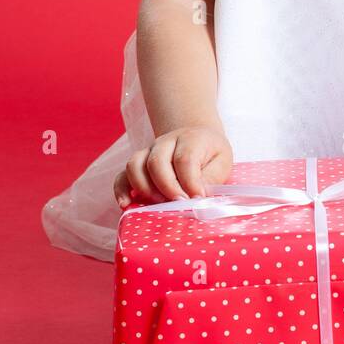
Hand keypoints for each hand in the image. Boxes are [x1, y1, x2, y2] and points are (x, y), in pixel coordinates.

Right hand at [114, 125, 233, 208]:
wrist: (196, 139)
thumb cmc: (210, 154)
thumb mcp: (221, 162)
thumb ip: (211, 178)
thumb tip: (198, 197)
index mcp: (190, 139)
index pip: (184, 159)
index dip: (189, 182)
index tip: (197, 198)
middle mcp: (165, 142)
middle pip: (157, 162)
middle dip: (167, 187)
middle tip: (178, 203)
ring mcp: (148, 152)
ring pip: (135, 165)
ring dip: (144, 188)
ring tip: (158, 204)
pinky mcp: (137, 165)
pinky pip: (122, 175)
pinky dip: (121, 190)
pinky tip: (125, 204)